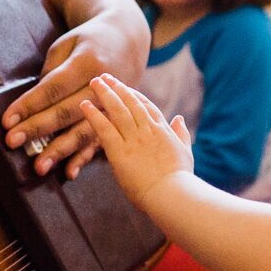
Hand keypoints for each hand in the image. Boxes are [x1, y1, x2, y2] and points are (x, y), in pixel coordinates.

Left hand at [3, 11, 146, 178]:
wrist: (126, 43)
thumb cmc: (86, 43)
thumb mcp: (67, 45)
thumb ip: (52, 73)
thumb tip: (34, 105)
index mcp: (89, 63)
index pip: (54, 87)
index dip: (30, 105)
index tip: (7, 121)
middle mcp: (102, 88)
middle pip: (66, 112)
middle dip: (37, 129)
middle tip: (12, 142)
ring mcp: (112, 106)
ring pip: (83, 131)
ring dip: (60, 150)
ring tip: (39, 167)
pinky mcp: (115, 119)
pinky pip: (98, 142)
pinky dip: (84, 158)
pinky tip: (68, 173)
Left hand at [78, 74, 193, 199]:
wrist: (173, 194)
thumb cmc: (180, 179)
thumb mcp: (185, 151)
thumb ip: (181, 133)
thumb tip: (179, 118)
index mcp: (163, 131)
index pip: (146, 106)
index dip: (134, 94)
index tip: (124, 86)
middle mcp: (148, 130)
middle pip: (130, 102)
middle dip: (117, 87)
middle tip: (104, 76)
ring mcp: (134, 139)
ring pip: (117, 110)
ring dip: (105, 94)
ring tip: (94, 82)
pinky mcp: (120, 152)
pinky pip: (104, 129)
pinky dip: (94, 115)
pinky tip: (84, 105)